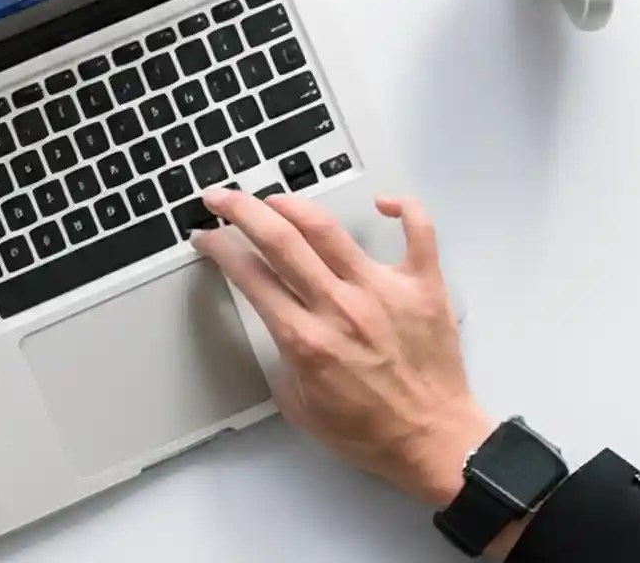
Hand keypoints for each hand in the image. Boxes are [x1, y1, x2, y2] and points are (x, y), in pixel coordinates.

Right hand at [192, 190, 492, 506]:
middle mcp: (340, 307)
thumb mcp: (298, 404)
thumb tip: (276, 320)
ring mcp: (383, 291)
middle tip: (222, 197)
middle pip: (280, 239)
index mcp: (305, 339)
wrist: (433, 442)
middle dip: (241, 210)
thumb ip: (281, 356)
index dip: (219, 247)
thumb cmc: (369, 432)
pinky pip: (418, 231)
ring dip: (293, 203)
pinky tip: (382, 202)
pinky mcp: (423, 287)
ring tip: (274, 198)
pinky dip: (402, 208)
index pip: (249, 274)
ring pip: (329, 228)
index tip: (206, 236)